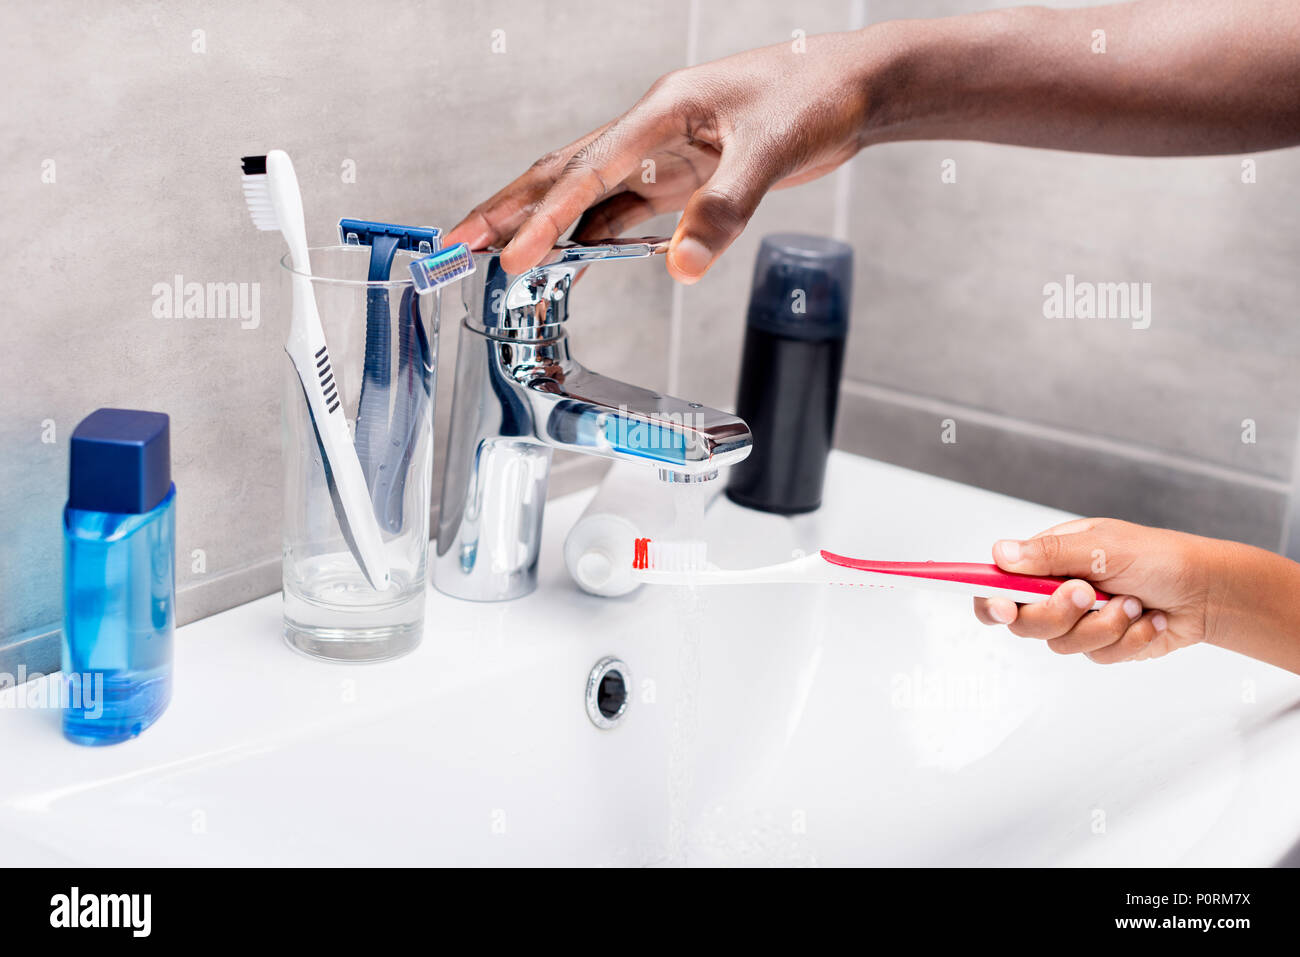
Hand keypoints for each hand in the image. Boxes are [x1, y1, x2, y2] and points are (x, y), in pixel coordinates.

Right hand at [444, 32, 881, 281]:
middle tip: (456, 244)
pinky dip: (590, 237)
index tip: (512, 256)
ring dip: (540, 225)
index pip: (589, 170)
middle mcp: (652, 131)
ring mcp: (662, 154)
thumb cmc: (816, 96)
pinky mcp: (680, 177)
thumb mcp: (774, 151)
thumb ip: (724, 209)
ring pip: (585, 193)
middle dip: (508, 210)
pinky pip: (621, 210)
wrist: (853, 87)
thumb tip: (680, 267)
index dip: (548, 217)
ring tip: (493, 257)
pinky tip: (568, 262)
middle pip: (563, 173)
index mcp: (663, 112)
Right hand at [971, 518, 1224, 663]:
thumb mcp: (1104, 547)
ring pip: (1062, 644)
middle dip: (1059, 613)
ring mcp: (1078, 620)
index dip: (992, 599)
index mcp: (1046, 561)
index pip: (997, 583)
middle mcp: (1055, 591)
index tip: (1005, 608)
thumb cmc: (1159, 557)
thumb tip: (1000, 553)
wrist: (1208, 590)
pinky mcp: (1101, 644)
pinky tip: (1148, 620)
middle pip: (1025, 622)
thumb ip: (1050, 554)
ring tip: (1134, 603)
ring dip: (1104, 626)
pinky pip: (1096, 657)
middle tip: (1089, 594)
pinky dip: (1127, 640)